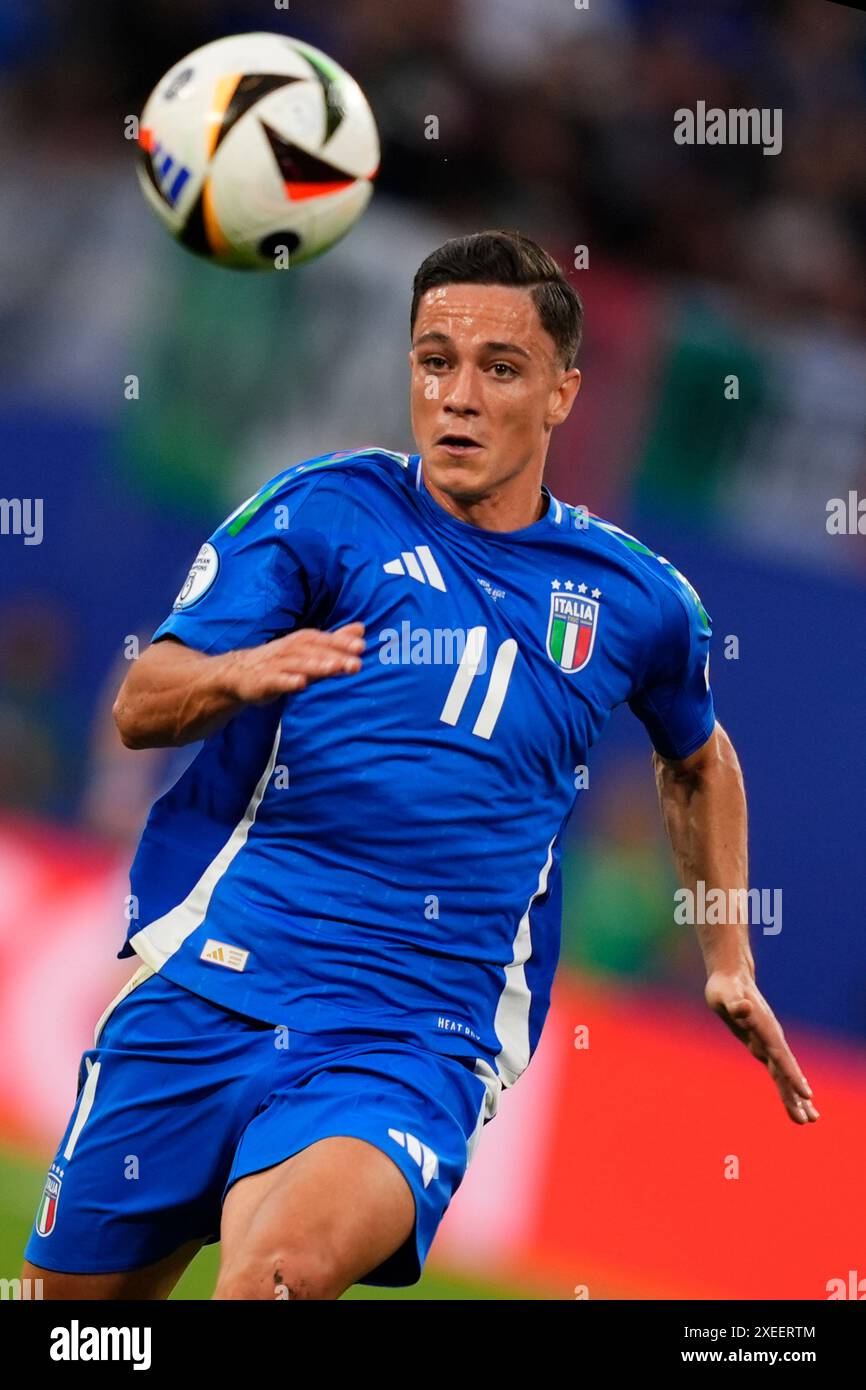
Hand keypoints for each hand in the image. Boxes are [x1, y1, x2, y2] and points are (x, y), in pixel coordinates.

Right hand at [222, 622, 365, 704]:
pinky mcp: (263, 680)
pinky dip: (288, 681)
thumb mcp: (310, 650)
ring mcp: (277, 664)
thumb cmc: (281, 661)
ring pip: (298, 664)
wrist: (240, 673)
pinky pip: (277, 680)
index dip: (343, 642)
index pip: (325, 640)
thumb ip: (336, 641)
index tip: (362, 646)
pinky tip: (300, 684)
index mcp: (304, 641)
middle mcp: (291, 649)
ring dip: (316, 665)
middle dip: (335, 655)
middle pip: (315, 651)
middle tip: (356, 662)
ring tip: (334, 668)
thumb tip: (361, 629)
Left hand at [705, 970, 819, 1124]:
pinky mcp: (761, 1045)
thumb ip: (735, 1003)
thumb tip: (744, 1007)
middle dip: (796, 1096)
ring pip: (784, 1074)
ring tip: (810, 1119)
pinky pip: (776, 1070)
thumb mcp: (725, 995)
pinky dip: (786, 1085)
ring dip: (795, 1097)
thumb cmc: (726, 988)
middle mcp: (771, 1039)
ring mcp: (768, 1043)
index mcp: (765, 1031)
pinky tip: (796, 1099)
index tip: (806, 1094)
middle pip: (786, 1072)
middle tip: (810, 1120)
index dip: (793, 1076)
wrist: (732, 979)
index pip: (781, 1057)